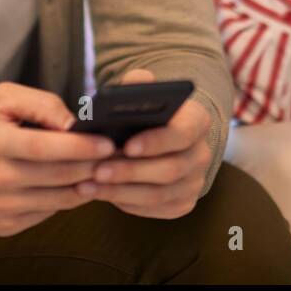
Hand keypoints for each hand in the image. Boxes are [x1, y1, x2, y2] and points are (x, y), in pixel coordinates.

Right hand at [0, 82, 113, 236]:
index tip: (106, 143)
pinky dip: (65, 200)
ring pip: (58, 199)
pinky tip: (73, 185)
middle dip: (92, 166)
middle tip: (114, 156)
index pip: (44, 148)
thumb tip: (73, 123)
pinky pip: (47, 213)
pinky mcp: (4, 225)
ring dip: (85, 185)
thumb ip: (41, 104)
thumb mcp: (2, 100)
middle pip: (57, 175)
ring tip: (101, 170)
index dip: (79, 147)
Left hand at [82, 69, 212, 218]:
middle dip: (130, 171)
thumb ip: (139, 83)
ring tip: (89, 184)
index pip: (183, 133)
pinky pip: (153, 209)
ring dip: (121, 191)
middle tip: (97, 170)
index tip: (127, 145)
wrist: (160, 137)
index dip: (156, 141)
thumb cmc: (146, 114)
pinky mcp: (182, 203)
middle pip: (170, 169)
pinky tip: (99, 194)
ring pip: (158, 194)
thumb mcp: (143, 93)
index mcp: (197, 122)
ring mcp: (194, 182)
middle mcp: (201, 154)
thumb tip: (135, 81)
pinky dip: (125, 203)